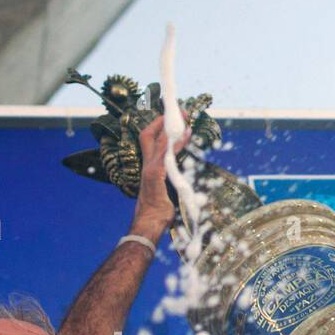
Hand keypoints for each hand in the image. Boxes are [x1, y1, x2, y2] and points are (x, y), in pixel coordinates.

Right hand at [131, 116, 188, 237]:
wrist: (149, 223)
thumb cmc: (157, 212)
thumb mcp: (166, 192)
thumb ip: (171, 182)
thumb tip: (183, 180)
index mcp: (149, 168)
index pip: (148, 141)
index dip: (156, 128)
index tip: (168, 118)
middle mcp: (147, 165)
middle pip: (148, 135)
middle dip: (161, 121)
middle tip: (177, 111)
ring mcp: (150, 169)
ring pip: (159, 141)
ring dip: (172, 127)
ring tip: (185, 118)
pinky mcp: (156, 174)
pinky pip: (167, 154)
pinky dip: (177, 143)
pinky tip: (186, 135)